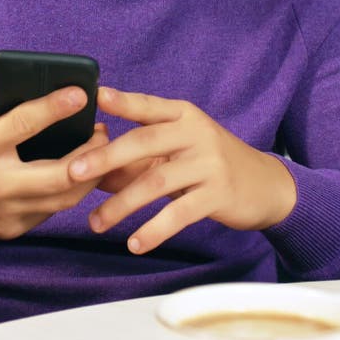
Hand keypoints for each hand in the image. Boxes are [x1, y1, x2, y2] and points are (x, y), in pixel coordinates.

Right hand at [0, 73, 107, 238]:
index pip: (24, 126)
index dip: (55, 108)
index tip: (80, 94)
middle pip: (58, 176)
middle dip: (89, 153)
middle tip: (103, 130)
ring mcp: (4, 213)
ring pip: (63, 199)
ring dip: (89, 174)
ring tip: (99, 147)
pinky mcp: (10, 229)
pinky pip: (52, 210)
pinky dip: (72, 190)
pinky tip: (81, 169)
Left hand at [69, 87, 295, 253]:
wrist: (265, 184)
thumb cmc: (209, 161)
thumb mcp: (183, 143)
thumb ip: (145, 148)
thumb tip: (93, 163)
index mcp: (183, 114)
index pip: (148, 105)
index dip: (122, 101)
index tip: (97, 95)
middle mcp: (196, 133)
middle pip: (144, 143)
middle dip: (105, 158)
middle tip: (74, 172)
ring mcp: (208, 163)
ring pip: (155, 183)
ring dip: (121, 205)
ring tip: (96, 223)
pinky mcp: (217, 195)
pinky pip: (178, 214)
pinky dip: (154, 230)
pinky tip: (134, 243)